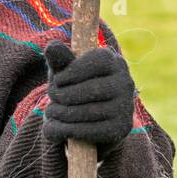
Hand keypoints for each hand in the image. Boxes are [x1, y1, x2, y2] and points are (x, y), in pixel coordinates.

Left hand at [43, 41, 135, 158]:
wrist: (90, 119)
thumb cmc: (75, 88)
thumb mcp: (65, 72)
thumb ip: (59, 59)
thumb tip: (52, 46)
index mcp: (114, 61)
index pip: (96, 61)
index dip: (72, 72)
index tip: (57, 80)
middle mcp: (125, 82)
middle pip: (90, 89)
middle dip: (63, 95)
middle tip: (51, 98)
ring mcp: (125, 106)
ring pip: (87, 111)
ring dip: (61, 113)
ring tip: (51, 112)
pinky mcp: (120, 128)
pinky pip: (89, 130)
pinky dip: (66, 130)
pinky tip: (53, 128)